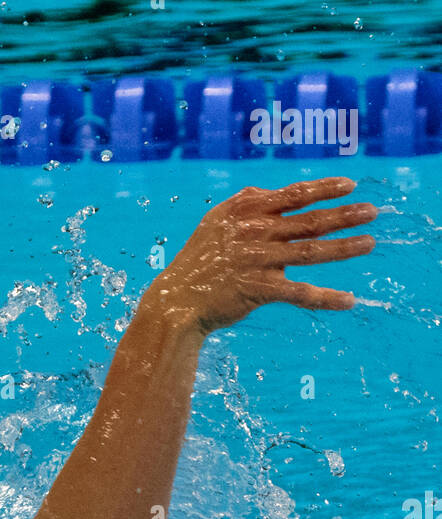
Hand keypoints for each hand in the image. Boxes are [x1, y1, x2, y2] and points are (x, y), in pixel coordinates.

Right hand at [153, 177, 377, 335]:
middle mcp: (254, 230)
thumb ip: (249, 207)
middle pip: (309, 220)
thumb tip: (278, 196)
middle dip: (344, 214)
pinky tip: (348, 300)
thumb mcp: (219, 222)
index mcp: (245, 208)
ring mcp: (257, 260)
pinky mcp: (258, 290)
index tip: (350, 186)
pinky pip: (300, 293)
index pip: (294, 194)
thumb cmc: (200, 261)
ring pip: (311, 251)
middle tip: (373, 211)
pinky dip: (326, 298)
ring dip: (344, 247)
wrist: (176, 301)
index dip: (324, 188)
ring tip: (370, 242)